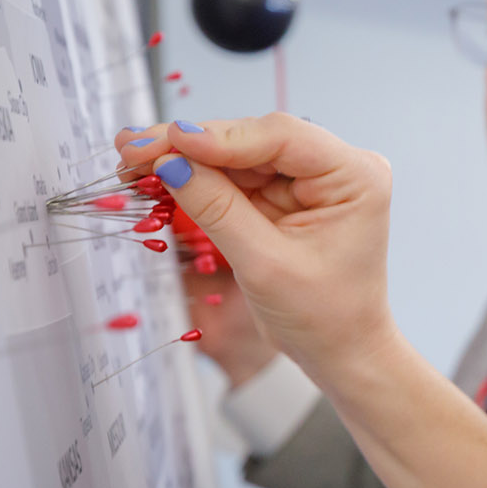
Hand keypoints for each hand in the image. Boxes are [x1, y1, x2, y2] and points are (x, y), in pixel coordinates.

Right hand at [115, 117, 400, 388]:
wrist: (341, 351)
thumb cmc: (322, 315)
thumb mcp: (265, 264)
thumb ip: (218, 209)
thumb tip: (170, 163)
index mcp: (356, 175)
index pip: (282, 137)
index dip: (220, 136)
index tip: (167, 140)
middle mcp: (338, 167)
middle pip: (255, 139)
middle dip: (190, 145)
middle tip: (130, 148)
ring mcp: (311, 179)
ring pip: (238, 154)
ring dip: (185, 158)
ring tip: (131, 161)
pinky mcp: (287, 195)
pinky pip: (236, 176)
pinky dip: (196, 178)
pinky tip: (156, 175)